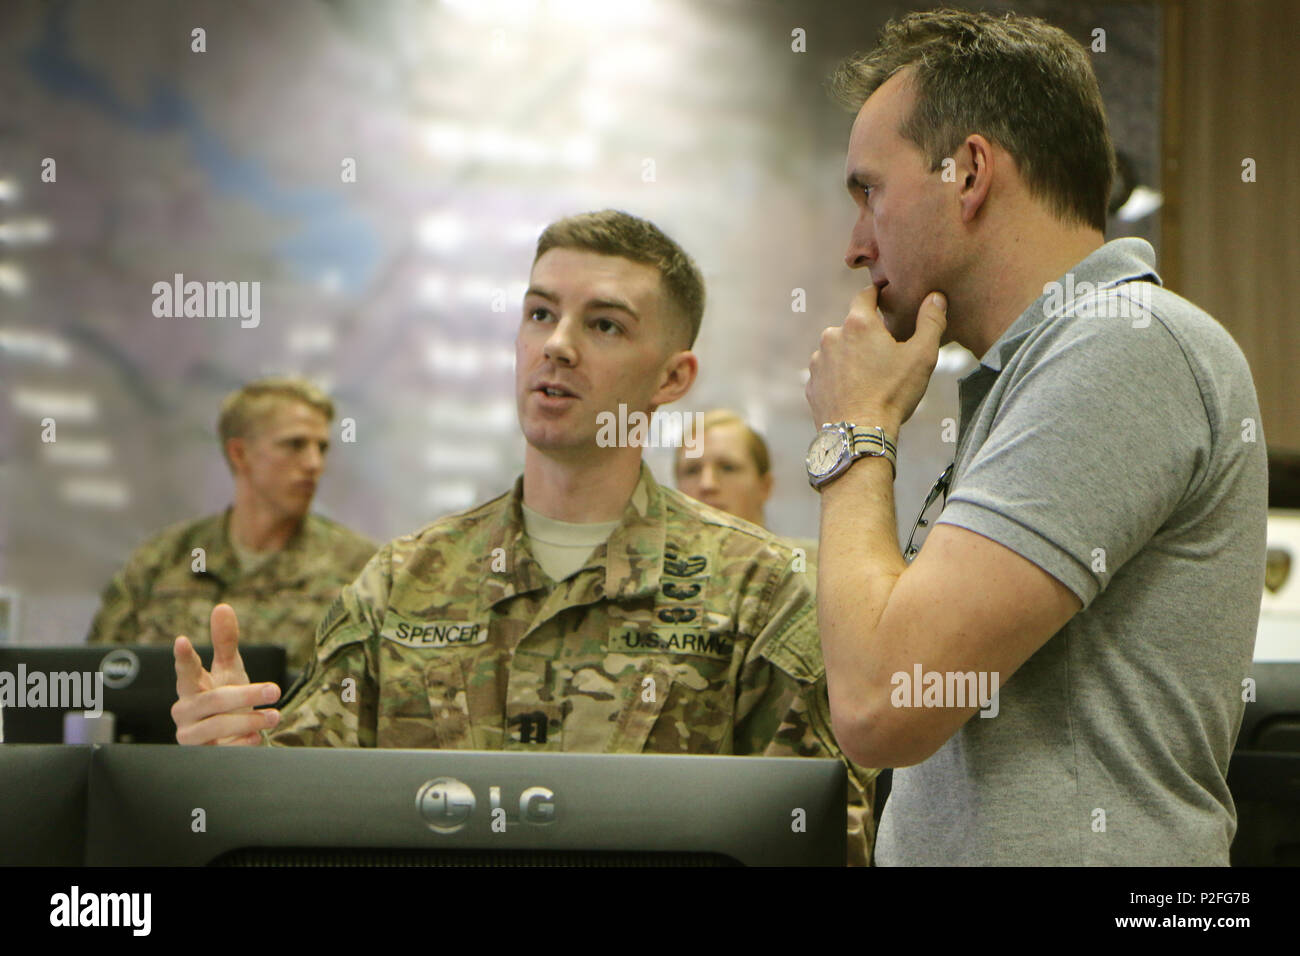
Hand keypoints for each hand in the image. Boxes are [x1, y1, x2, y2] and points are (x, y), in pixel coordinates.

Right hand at [171, 603, 280, 744]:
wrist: (230, 738)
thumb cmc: (227, 699)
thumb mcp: (230, 670)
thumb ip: (225, 642)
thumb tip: (222, 607)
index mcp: (190, 687)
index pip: (186, 670)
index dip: (184, 657)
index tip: (182, 640)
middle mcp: (186, 711)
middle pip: (214, 700)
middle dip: (246, 695)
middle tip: (275, 690)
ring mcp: (191, 735)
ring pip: (217, 726)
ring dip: (249, 721)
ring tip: (274, 715)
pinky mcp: (202, 756)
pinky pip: (222, 750)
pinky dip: (242, 744)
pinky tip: (257, 738)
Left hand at [806, 285, 946, 429]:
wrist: (858, 434)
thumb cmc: (892, 394)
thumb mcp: (922, 356)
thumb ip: (931, 321)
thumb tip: (935, 297)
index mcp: (858, 324)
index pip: (866, 296)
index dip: (877, 296)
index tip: (885, 298)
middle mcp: (832, 336)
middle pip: (852, 326)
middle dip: (867, 335)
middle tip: (886, 353)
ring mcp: (818, 361)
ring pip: (838, 350)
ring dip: (852, 357)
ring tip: (871, 378)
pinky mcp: (812, 384)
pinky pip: (828, 374)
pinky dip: (839, 378)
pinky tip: (855, 393)